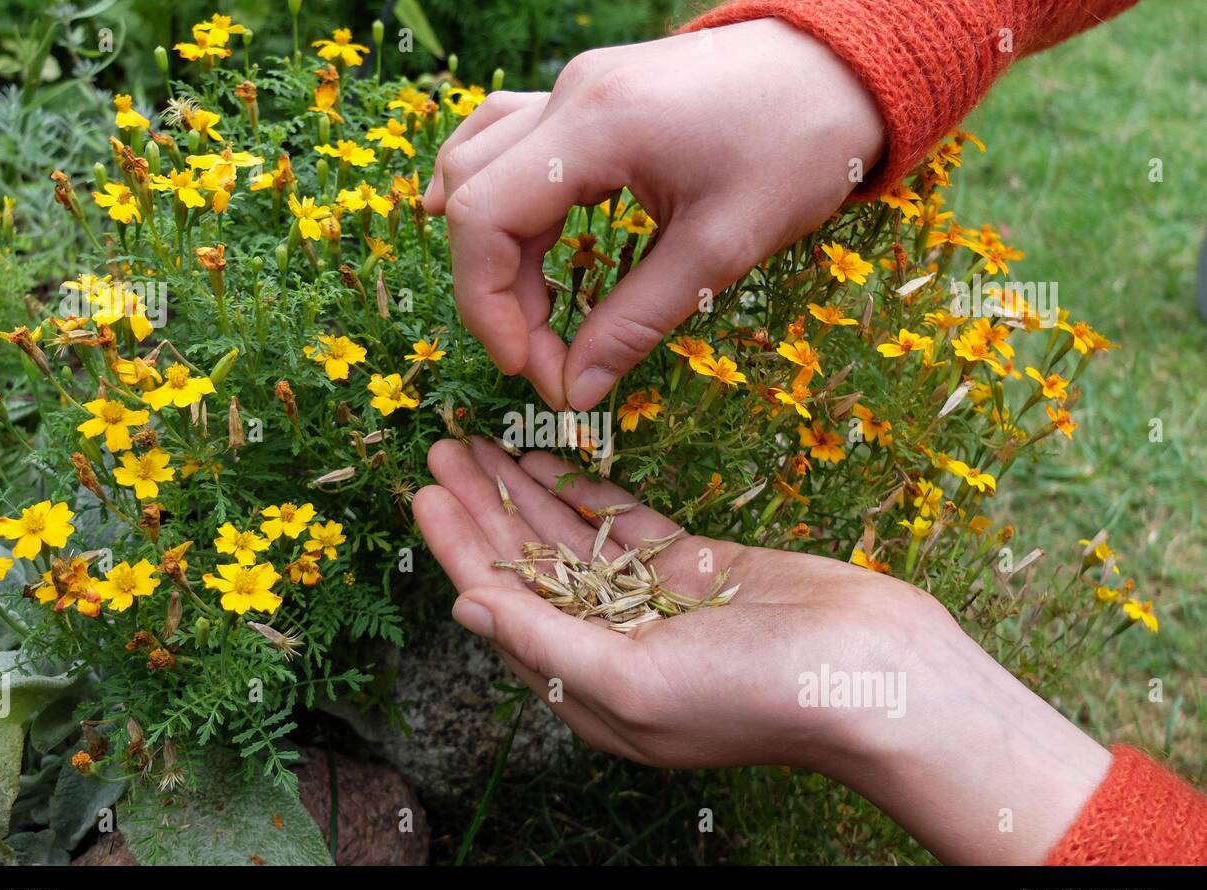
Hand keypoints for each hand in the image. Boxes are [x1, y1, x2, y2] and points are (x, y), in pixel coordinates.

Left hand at [413, 437, 1112, 863]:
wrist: (875, 670)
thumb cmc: (759, 694)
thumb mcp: (635, 681)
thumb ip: (545, 643)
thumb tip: (466, 608)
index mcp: (588, 687)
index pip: (504, 608)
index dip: (461, 551)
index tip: (425, 494)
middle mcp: (611, 645)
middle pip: (528, 567)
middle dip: (481, 509)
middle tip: (440, 451)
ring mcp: (652, 601)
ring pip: (570, 539)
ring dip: (523, 492)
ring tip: (477, 443)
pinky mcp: (694, 565)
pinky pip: (623, 524)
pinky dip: (585, 492)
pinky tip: (548, 459)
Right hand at [423, 19, 885, 409]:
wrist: (843, 69)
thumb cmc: (798, 149)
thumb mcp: (722, 248)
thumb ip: (637, 322)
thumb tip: (575, 393)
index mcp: (597, 127)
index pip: (484, 217)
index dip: (487, 305)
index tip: (531, 369)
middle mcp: (569, 96)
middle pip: (473, 198)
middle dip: (493, 292)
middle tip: (545, 358)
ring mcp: (574, 88)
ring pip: (479, 167)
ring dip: (493, 250)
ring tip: (527, 311)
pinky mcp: (590, 97)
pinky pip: (507, 141)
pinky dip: (496, 197)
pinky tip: (500, 235)